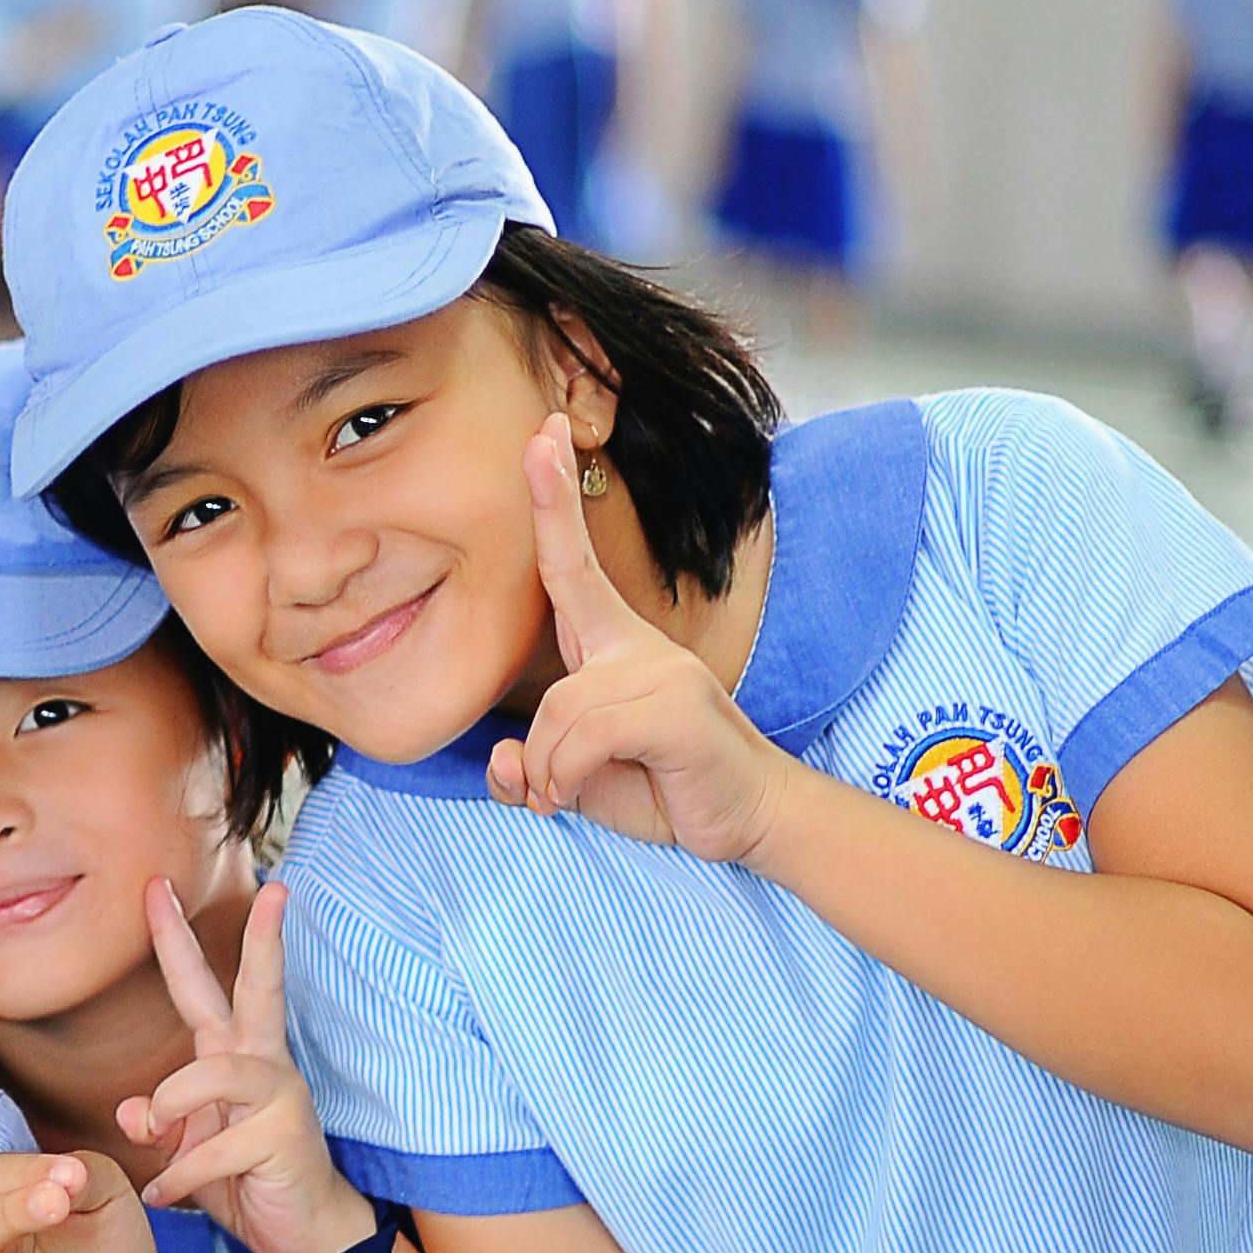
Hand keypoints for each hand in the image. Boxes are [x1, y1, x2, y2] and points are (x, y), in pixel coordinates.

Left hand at [118, 879, 372, 1252]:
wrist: (302, 1232)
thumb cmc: (244, 1178)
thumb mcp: (185, 1146)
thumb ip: (158, 1121)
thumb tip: (131, 1110)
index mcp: (233, 1054)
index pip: (201, 985)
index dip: (175, 937)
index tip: (156, 888)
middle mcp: (262, 1063)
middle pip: (258, 988)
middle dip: (263, 939)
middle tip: (272, 891)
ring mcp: (280, 1096)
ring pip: (209, 1075)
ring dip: (170, 1109)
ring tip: (155, 1143)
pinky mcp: (282, 1137)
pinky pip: (208, 1149)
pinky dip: (176, 1177)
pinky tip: (164, 1195)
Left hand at [482, 412, 793, 867]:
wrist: (748, 819)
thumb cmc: (666, 786)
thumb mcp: (581, 780)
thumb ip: (535, 768)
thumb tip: (503, 764)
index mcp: (616, 648)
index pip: (571, 564)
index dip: (551, 499)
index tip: (541, 434)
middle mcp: (640, 648)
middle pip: (551, 687)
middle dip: (539, 751)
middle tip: (550, 793)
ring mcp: (663, 672)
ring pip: (561, 714)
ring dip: (553, 773)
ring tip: (575, 797)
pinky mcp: (677, 709)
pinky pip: (586, 735)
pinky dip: (568, 776)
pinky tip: (582, 793)